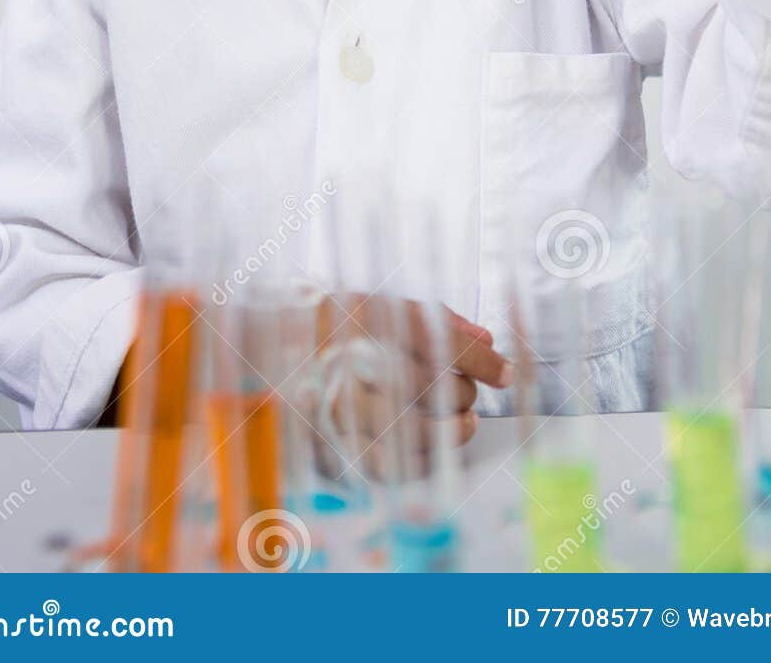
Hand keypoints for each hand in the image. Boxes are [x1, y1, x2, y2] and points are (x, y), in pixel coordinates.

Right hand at [317, 292, 511, 478]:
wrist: (266, 355)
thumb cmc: (334, 327)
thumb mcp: (381, 304)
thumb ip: (436, 320)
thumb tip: (488, 342)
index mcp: (363, 317)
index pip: (440, 342)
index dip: (483, 361)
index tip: (504, 372)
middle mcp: (347, 362)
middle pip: (429, 387)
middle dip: (464, 393)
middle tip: (470, 392)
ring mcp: (334, 407)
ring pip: (411, 432)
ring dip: (451, 431)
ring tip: (465, 422)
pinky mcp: (327, 444)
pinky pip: (385, 466)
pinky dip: (421, 460)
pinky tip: (436, 446)